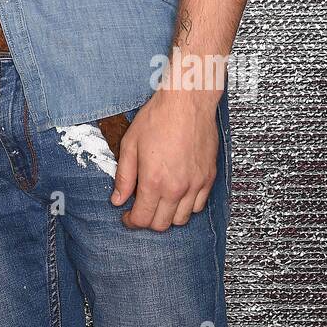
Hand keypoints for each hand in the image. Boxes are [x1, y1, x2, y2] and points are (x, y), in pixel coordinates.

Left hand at [110, 85, 219, 230]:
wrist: (187, 102)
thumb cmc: (158, 117)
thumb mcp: (130, 144)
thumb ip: (124, 176)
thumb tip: (117, 199)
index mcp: (154, 181)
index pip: (142, 218)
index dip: (131, 221)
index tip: (127, 216)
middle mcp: (176, 188)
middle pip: (162, 224)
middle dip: (147, 221)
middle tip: (140, 209)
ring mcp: (195, 184)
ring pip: (182, 219)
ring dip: (167, 216)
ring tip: (158, 201)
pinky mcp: (209, 178)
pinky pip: (198, 206)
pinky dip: (186, 206)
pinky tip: (177, 194)